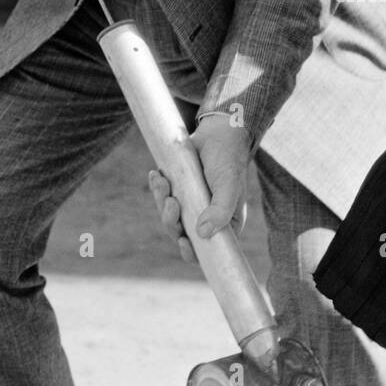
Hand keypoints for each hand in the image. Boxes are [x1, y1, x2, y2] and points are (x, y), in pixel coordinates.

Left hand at [147, 115, 250, 266]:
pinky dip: (157, 188)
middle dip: (171, 221)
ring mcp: (191, 205)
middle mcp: (206, 217)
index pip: (206, 250)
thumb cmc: (229, 160)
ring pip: (169, 216)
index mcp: (223, 223)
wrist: (218, 133)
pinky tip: (157, 175)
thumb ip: (220, 210)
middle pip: (181, 233)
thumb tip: (202, 233)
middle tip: (171, 202)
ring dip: (161, 201)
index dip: (192, 252)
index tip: (183, 242)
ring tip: (162, 181)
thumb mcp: (229, 185)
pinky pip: (162, 197)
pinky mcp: (178, 191)